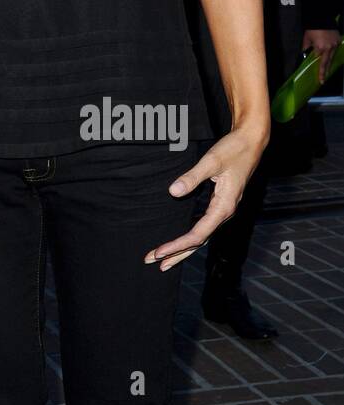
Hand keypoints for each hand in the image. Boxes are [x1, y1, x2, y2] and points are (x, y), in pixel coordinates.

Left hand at [143, 126, 267, 270]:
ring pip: (201, 237)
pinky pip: (204, 228)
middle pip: (199, 242)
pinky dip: (190, 238)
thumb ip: (192, 177)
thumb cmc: (234, 150)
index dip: (177, 245)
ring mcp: (223, 210)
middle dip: (176, 254)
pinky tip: (180, 243)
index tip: (159, 252)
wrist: (252, 143)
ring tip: (162, 260)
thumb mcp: (212, 161)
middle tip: (152, 261)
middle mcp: (225, 213)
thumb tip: (173, 191)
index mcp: (224, 207)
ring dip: (182, 249)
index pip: (198, 235)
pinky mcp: (220, 205)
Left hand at [301, 28, 340, 83]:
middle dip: (325, 71)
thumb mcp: (306, 40)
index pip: (320, 62)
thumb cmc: (312, 29)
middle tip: (323, 80)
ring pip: (332, 56)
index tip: (320, 80)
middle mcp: (329, 48)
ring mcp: (335, 44)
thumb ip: (306, 49)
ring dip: (328, 62)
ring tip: (326, 70)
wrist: (321, 18)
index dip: (320, 71)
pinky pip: (335, 50)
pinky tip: (330, 58)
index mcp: (320, 48)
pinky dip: (332, 54)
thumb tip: (306, 56)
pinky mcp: (338, 41)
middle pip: (327, 62)